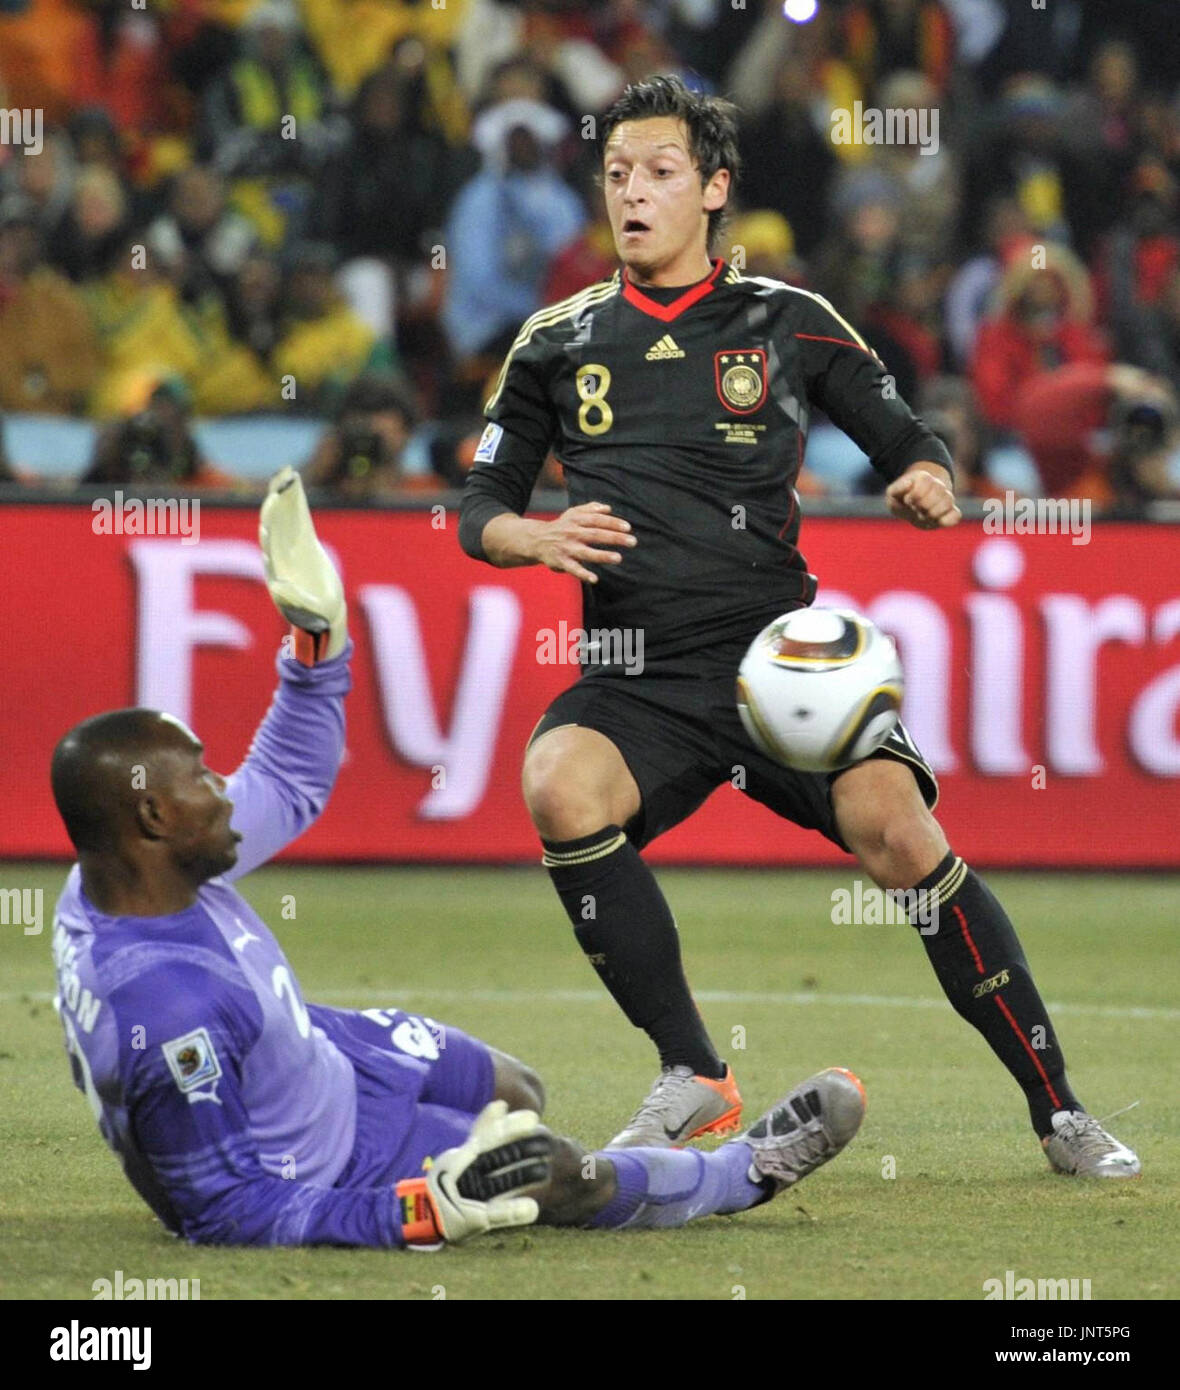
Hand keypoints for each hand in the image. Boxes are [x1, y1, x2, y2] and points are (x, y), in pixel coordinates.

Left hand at [259, 466, 347, 662]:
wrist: (322, 614)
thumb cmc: (316, 614)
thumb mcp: (309, 611)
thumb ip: (294, 599)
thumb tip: (275, 585)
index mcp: (280, 568)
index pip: (272, 538)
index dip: (272, 520)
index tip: (273, 502)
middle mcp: (281, 554)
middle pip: (275, 523)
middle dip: (277, 502)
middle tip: (281, 481)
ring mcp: (291, 546)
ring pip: (284, 516)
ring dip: (284, 495)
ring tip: (286, 474)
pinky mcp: (304, 541)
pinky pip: (297, 516)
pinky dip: (295, 499)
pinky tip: (294, 481)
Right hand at [396, 1101, 552, 1245]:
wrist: (425, 1212)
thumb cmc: (452, 1177)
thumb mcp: (465, 1151)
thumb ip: (483, 1129)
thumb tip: (501, 1103)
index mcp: (464, 1154)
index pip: (489, 1136)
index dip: (512, 1126)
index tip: (535, 1118)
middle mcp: (464, 1171)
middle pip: (496, 1156)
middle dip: (523, 1148)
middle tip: (548, 1141)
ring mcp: (468, 1194)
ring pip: (499, 1182)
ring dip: (524, 1175)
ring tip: (546, 1170)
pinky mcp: (473, 1219)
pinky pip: (494, 1214)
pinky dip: (513, 1211)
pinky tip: (532, 1208)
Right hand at [531, 502, 636, 583]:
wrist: (536, 540)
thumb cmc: (560, 526)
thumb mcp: (572, 513)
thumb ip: (590, 509)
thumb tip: (608, 508)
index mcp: (576, 520)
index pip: (597, 520)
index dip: (613, 523)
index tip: (628, 528)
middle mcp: (572, 533)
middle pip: (595, 534)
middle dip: (614, 538)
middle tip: (632, 541)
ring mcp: (566, 548)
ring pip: (586, 552)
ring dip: (602, 555)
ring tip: (618, 558)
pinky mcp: (561, 562)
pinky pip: (573, 569)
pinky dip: (583, 574)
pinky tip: (595, 579)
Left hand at [885, 466, 960, 529]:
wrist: (911, 507)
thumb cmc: (900, 500)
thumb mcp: (892, 494)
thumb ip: (897, 488)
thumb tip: (909, 484)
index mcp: (923, 478)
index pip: (926, 480)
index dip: (916, 493)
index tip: (907, 500)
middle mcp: (938, 486)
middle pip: (939, 490)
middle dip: (924, 504)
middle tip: (915, 509)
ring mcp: (946, 499)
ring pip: (948, 501)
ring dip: (933, 512)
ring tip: (922, 516)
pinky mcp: (950, 513)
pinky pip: (956, 516)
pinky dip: (947, 520)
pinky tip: (935, 522)